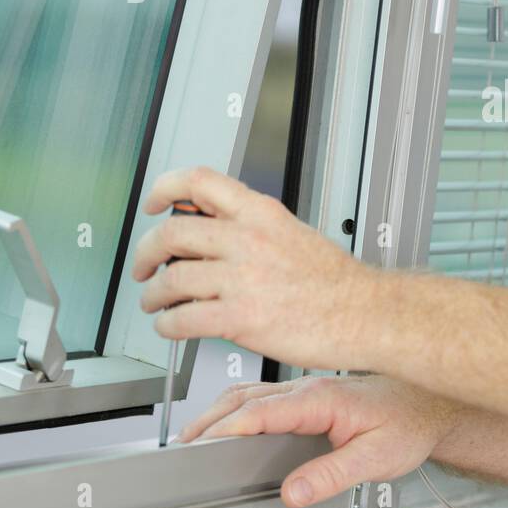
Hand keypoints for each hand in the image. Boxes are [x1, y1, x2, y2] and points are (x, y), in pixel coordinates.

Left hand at [131, 166, 378, 371]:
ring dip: (153, 294)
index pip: (199, 181)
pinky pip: (183, 320)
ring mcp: (243, 279)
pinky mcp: (240, 318)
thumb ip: (252, 227)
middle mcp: (249, 240)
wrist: (364, 313)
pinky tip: (172, 327)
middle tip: (143, 265)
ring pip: (171, 279)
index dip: (165, 188)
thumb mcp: (293, 232)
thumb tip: (211, 230)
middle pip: (171, 233)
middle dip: (145, 252)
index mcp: (262, 213)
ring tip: (155, 302)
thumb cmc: (335, 282)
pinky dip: (168, 326)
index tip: (154, 202)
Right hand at [178, 374, 458, 507]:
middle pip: (245, 398)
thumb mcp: (377, 456)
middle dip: (210, 420)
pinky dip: (236, 407)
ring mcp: (307, 387)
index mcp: (321, 398)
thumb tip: (293, 491)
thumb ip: (332, 474)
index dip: (227, 428)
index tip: (201, 445)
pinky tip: (228, 419)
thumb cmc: (411, 422)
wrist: (432, 402)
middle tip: (183, 444)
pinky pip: (263, 394)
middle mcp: (310, 387)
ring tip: (194, 436)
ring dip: (218, 411)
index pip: (261, 412)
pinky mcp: (310, 392)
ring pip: (251, 392)